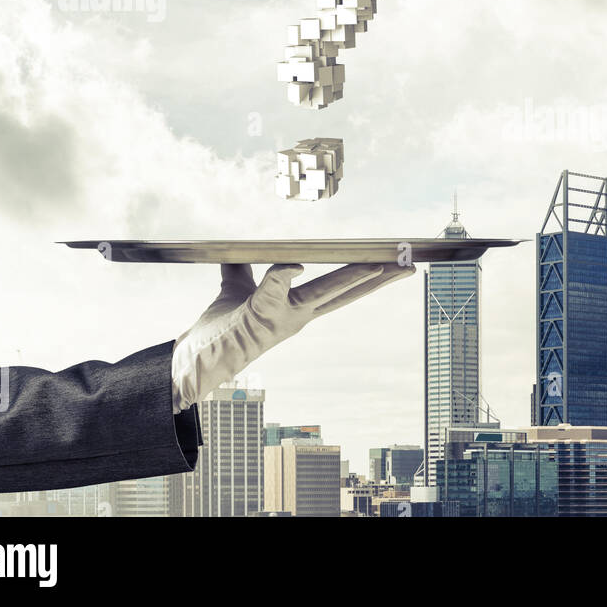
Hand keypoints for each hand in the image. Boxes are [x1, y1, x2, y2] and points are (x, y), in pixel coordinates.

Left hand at [170, 262, 414, 412]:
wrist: (198, 357)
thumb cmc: (221, 327)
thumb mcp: (236, 289)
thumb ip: (244, 269)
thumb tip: (241, 250)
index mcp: (299, 307)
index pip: (340, 287)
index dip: (365, 274)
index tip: (389, 261)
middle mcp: (298, 315)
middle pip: (346, 292)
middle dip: (379, 279)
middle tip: (408, 265)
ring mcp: (282, 318)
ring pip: (322, 294)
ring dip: (350, 279)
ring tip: (377, 266)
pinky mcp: (259, 316)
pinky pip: (272, 289)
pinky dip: (282, 274)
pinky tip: (296, 263)